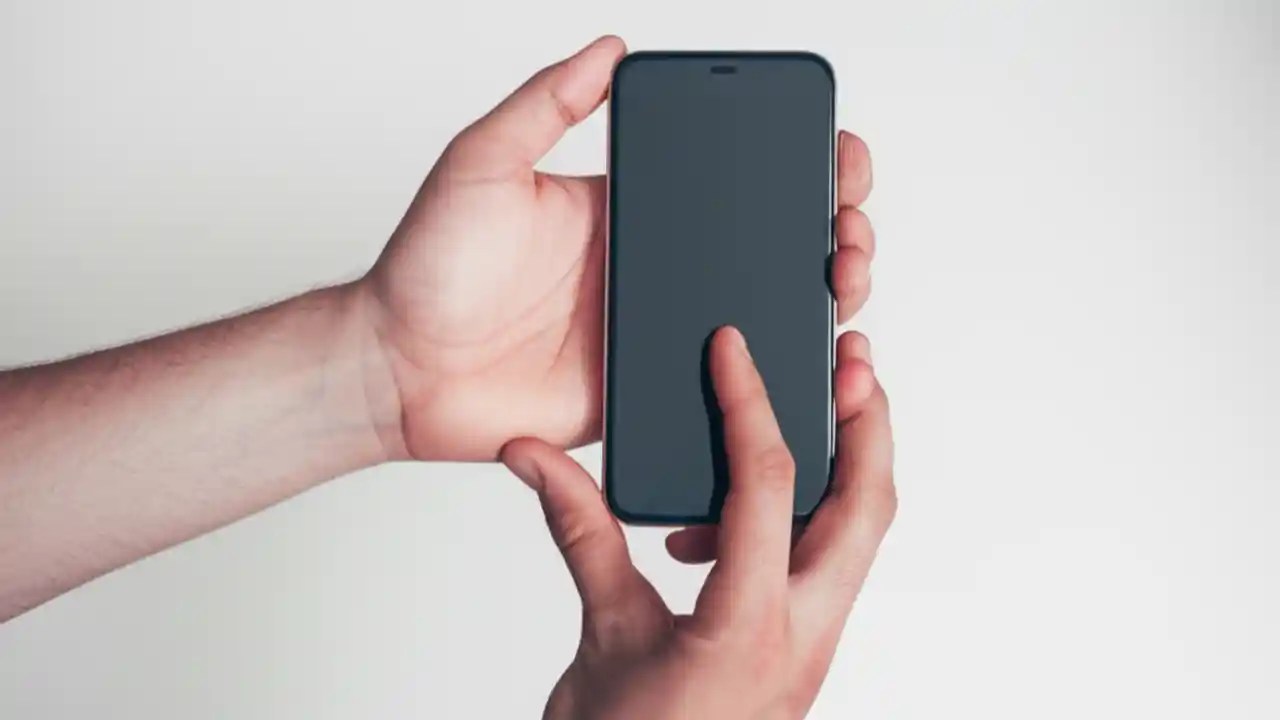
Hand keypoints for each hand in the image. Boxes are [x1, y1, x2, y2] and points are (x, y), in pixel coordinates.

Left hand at [361, 36, 876, 460]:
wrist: (397, 371)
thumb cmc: (428, 268)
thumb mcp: (481, 164)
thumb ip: (543, 106)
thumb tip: (607, 48)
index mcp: (628, 211)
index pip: (729, 180)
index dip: (793, 166)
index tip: (832, 155)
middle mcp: (651, 270)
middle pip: (765, 248)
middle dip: (830, 232)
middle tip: (845, 231)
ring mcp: (652, 333)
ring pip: (760, 317)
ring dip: (818, 301)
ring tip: (840, 288)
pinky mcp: (644, 393)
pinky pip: (722, 389)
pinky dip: (774, 380)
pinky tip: (809, 363)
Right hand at [501, 327, 895, 718]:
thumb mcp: (602, 633)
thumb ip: (580, 534)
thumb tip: (536, 456)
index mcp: (749, 626)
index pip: (768, 487)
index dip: (750, 403)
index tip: (732, 348)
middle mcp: (802, 634)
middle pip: (867, 506)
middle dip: (868, 423)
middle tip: (851, 358)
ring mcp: (809, 644)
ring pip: (857, 536)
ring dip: (847, 466)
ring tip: (812, 411)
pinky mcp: (797, 648)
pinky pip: (823, 564)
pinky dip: (801, 517)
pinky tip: (730, 513)